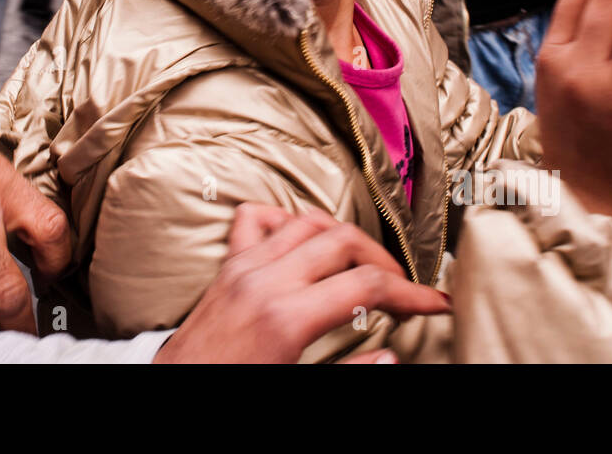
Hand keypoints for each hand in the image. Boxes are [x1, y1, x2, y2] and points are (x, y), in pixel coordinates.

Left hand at [153, 203, 449, 363]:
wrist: (175, 392)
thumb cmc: (230, 390)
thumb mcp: (299, 389)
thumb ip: (349, 373)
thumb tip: (391, 357)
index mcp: (287, 318)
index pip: (366, 287)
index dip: (412, 294)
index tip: (436, 304)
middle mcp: (264, 281)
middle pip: (343, 241)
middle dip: (383, 261)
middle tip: (402, 288)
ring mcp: (241, 268)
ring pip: (306, 222)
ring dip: (342, 236)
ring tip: (363, 263)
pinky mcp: (225, 268)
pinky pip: (256, 220)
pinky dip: (286, 219)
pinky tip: (302, 240)